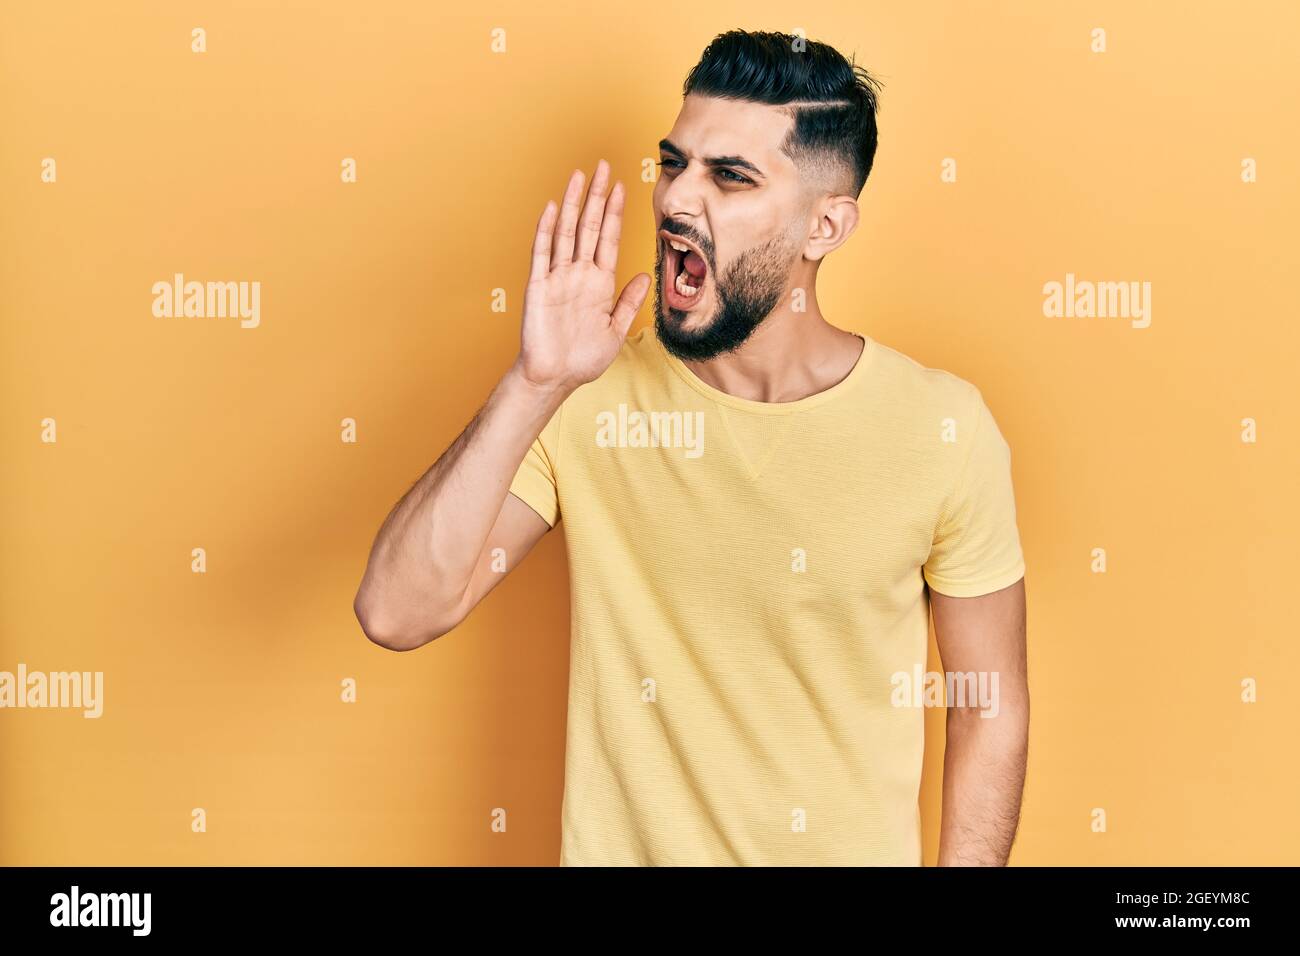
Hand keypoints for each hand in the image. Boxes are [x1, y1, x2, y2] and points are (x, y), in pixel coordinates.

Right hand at [514, 160, 651, 393]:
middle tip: (603, 166)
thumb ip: (629, 303)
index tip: (622, 188)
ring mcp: (558, 277)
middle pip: (589, 226)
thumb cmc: (582, 360)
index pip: (609, 239)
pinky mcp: (539, 286)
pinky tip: (550, 207)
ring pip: (566, 232)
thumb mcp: (616, 331)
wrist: (554, 378)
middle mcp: (579, 274)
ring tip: (579, 176)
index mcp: (599, 283)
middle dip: (597, 196)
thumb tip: (646, 276)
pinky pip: (541, 253)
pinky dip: (545, 230)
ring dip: (572, 204)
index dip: (615, 213)